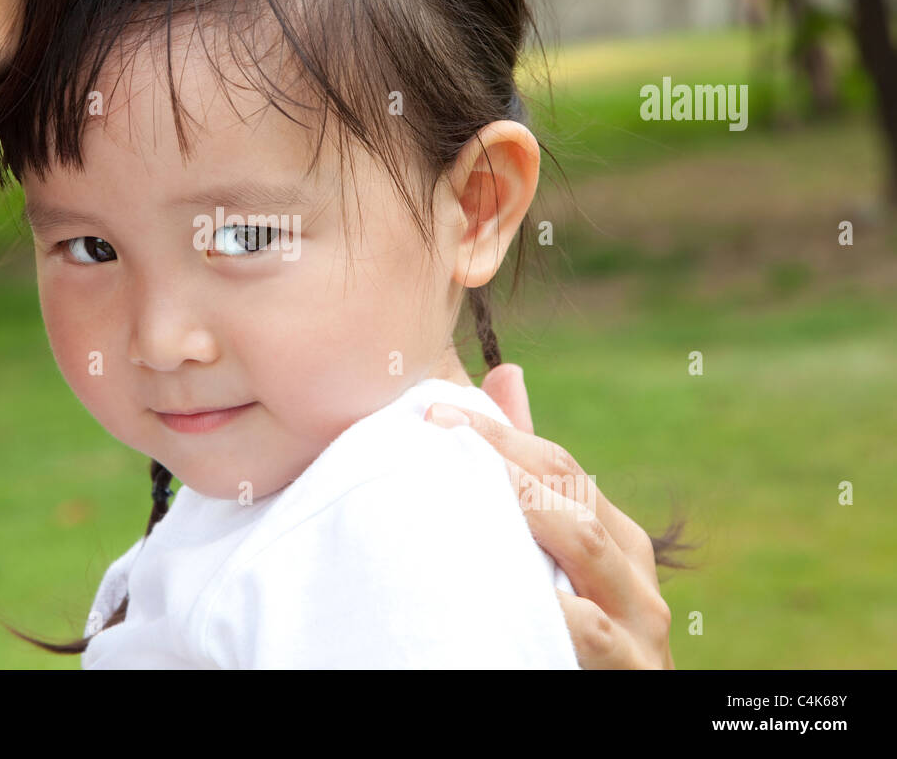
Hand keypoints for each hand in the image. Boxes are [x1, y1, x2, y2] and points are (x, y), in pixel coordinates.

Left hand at [425, 363, 674, 668]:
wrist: (604, 701)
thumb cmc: (566, 635)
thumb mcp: (554, 562)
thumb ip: (530, 481)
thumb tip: (506, 371)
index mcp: (617, 537)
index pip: (560, 466)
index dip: (497, 433)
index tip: (432, 412)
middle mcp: (635, 572)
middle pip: (568, 493)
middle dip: (499, 457)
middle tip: (436, 433)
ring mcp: (639, 623)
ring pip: (583, 544)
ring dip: (520, 509)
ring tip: (461, 483)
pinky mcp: (628, 670)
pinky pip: (584, 626)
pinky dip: (543, 600)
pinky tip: (493, 580)